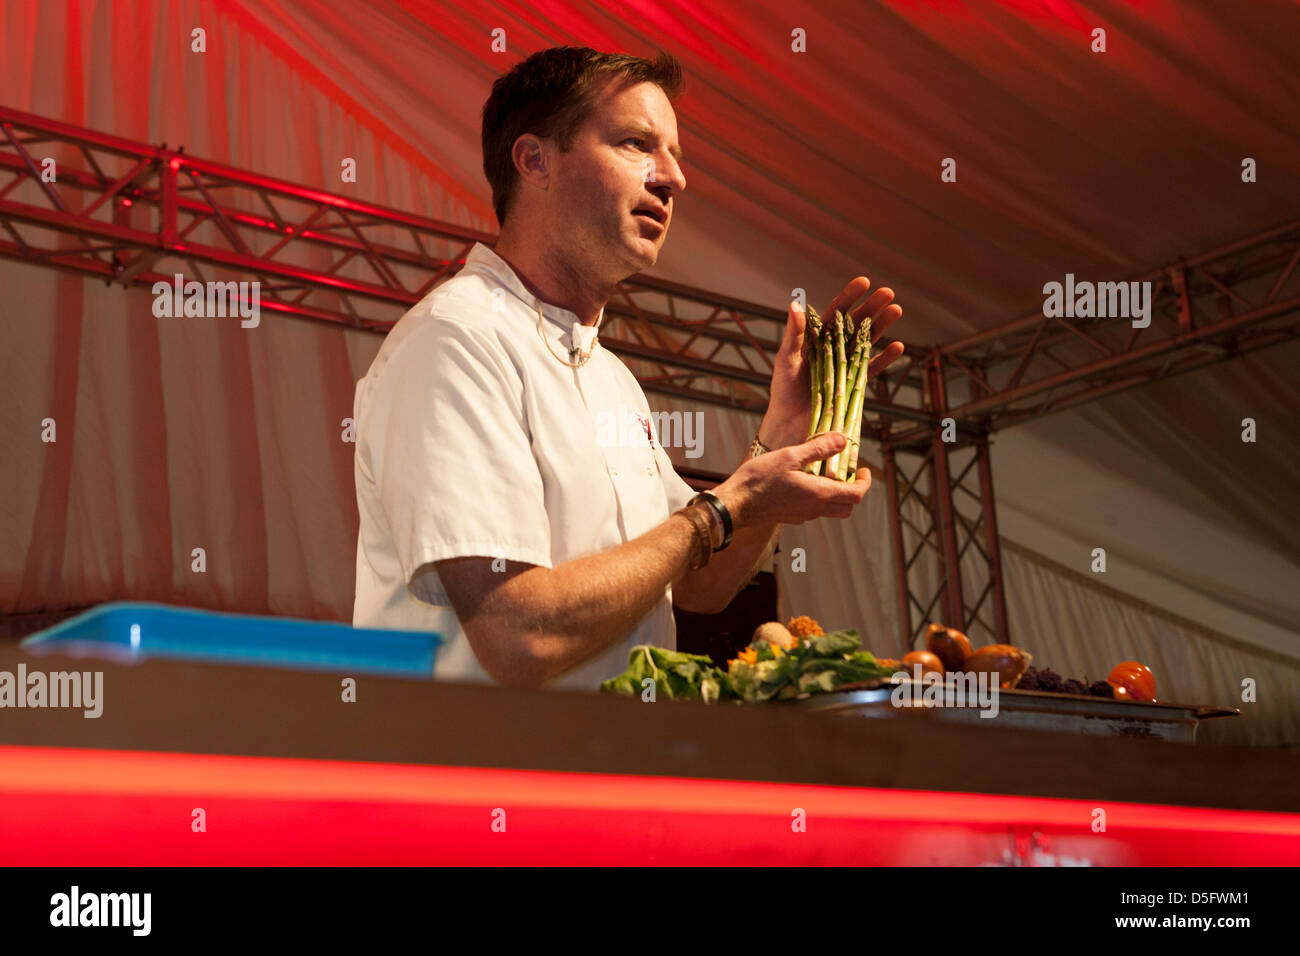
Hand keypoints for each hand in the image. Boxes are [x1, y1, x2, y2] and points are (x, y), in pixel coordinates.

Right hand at [712, 432, 870, 528]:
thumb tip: (843, 441)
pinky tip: (804, 481)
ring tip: (824, 474)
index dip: (865, 482)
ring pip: (831, 510)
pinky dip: (819, 498)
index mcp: (818, 494)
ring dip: (836, 495)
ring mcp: (802, 516)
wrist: (734, 505)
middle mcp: (814, 509)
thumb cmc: (759, 479)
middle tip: (847, 472)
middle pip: (847, 507)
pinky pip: (814, 510)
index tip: (863, 469)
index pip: (856, 495)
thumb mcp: (790, 456)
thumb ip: (818, 449)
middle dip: (853, 490)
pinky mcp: (791, 517)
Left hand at [759, 278, 906, 448]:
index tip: (864, 282)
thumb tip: (796, 304)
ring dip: (883, 326)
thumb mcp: (786, 358)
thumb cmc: (783, 391)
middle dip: (872, 307)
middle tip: (888, 293)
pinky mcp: (853, 384)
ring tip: (896, 310)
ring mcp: (845, 365)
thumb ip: (793, 333)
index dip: (850, 297)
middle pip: (856, 322)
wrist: (789, 424)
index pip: (836, 312)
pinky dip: (885, 358)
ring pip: (867, 341)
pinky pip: (872, 368)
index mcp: (817, 338)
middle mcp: (833, 349)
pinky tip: (897, 346)